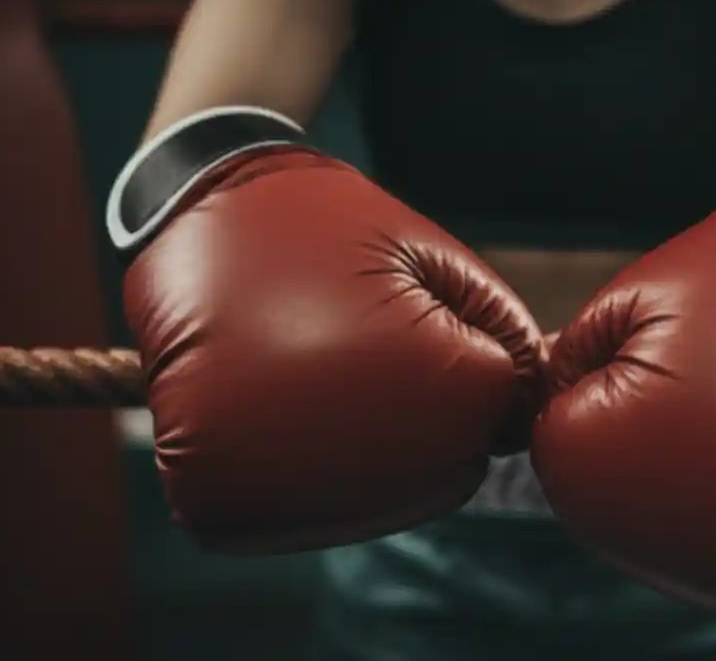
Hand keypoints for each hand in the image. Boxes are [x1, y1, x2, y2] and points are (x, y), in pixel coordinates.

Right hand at [111, 107, 544, 552]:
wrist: (197, 203)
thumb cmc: (330, 224)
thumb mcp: (436, 259)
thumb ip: (500, 332)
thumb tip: (519, 419)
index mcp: (434, 397)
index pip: (497, 407)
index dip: (463, 342)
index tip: (403, 300)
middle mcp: (369, 470)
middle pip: (450, 465)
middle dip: (425, 402)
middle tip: (356, 334)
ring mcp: (291, 502)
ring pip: (384, 496)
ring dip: (368, 440)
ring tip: (315, 365)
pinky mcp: (227, 513)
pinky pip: (303, 512)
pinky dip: (304, 466)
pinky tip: (281, 404)